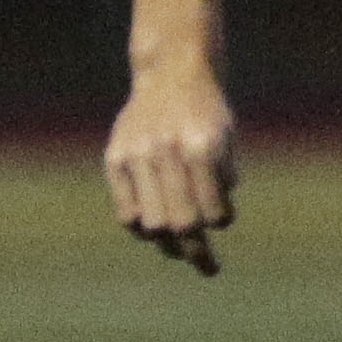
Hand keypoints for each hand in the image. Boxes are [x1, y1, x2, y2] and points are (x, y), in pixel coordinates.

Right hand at [106, 62, 239, 275]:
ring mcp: (137, 156)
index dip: (219, 221)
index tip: (221, 220)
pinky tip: (154, 233)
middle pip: (180, 223)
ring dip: (168, 243)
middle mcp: (166, 153)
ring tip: (180, 252)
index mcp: (201, 148)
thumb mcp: (227, 140)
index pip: (212, 211)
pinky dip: (141, 228)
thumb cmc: (207, 112)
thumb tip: (213, 224)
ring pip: (152, 222)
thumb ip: (221, 178)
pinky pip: (126, 211)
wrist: (172, 74)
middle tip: (208, 267)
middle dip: (196, 251)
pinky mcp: (114, 159)